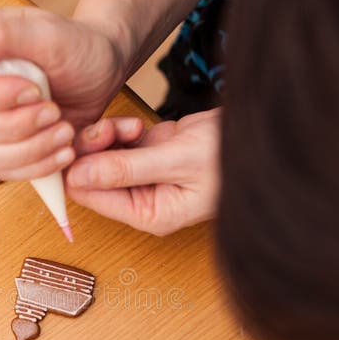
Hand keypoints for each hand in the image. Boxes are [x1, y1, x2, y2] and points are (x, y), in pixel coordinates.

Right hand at [0, 6, 129, 180]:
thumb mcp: (44, 33)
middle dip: (15, 125)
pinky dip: (37, 166)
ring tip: (65, 130)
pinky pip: (2, 173)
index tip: (33, 89)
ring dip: (29, 148)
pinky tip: (64, 150)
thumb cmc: (72, 47)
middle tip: (53, 111)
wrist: (99, 73)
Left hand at [66, 108, 220, 234]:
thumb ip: (126, 169)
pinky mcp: (150, 156)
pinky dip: (120, 130)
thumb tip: (77, 176)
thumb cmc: (230, 156)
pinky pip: (118, 144)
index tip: (78, 143)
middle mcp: (143, 201)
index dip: (78, 170)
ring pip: (102, 157)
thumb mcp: (177, 161)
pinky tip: (137, 125)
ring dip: (108, 137)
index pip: (91, 198)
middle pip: (91, 177)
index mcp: (149, 214)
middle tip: (109, 129)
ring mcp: (145, 177)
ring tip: (131, 126)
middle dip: (94, 150)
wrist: (260, 133)